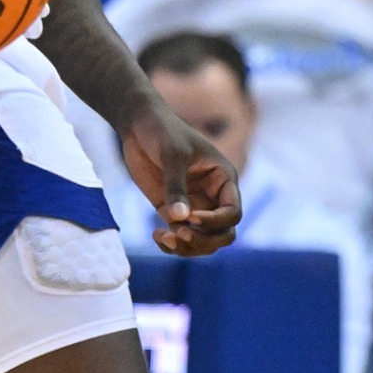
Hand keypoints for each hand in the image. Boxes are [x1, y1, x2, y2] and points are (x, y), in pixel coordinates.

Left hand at [119, 101, 240, 256]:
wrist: (139, 125)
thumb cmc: (163, 131)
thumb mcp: (173, 155)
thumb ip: (176, 187)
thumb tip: (180, 220)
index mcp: (223, 179)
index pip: (233, 213)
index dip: (215, 221)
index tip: (190, 215)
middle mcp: (212, 196)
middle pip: (223, 234)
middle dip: (203, 240)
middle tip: (178, 234)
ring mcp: (193, 206)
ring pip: (203, 241)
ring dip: (187, 247)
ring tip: (164, 237)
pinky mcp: (172, 211)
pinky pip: (180, 238)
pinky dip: (171, 245)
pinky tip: (156, 235)